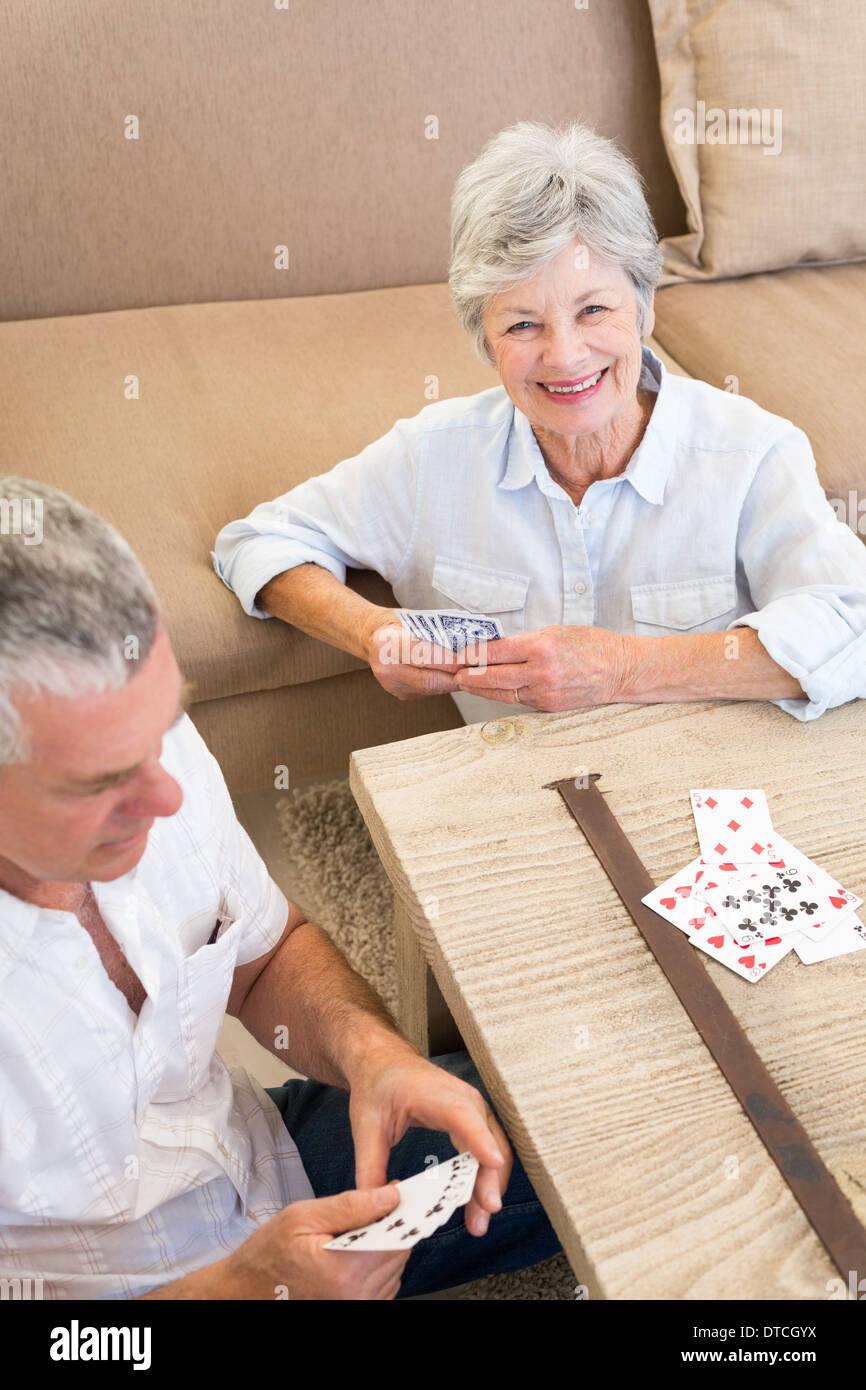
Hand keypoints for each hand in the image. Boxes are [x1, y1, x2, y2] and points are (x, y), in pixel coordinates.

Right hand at [222, 1185, 410, 1299]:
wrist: (247, 1290)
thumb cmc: (269, 1253)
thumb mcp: (303, 1216)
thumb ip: (351, 1206)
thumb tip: (390, 1195)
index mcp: (344, 1270)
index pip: (397, 1237)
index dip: (399, 1211)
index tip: (397, 1193)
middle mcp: (355, 1296)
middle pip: (399, 1253)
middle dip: (390, 1227)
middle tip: (371, 1208)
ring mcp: (357, 1308)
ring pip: (395, 1269)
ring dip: (385, 1247)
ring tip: (354, 1235)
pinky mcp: (356, 1311)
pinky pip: (385, 1285)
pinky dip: (377, 1266)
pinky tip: (355, 1254)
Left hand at [348, 1047, 511, 1238]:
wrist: (384, 1063)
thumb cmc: (377, 1088)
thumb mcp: (366, 1127)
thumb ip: (370, 1168)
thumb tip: (377, 1206)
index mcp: (435, 1095)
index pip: (463, 1116)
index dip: (479, 1139)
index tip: (493, 1162)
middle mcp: (463, 1099)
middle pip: (486, 1140)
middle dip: (489, 1179)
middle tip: (484, 1214)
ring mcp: (473, 1109)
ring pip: (493, 1149)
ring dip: (489, 1185)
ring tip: (477, 1222)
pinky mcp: (473, 1120)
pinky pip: (487, 1150)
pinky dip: (484, 1177)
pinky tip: (475, 1204)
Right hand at [364, 612, 463, 700]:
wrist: (373, 637)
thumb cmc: (399, 624)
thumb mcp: (416, 618)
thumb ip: (437, 632)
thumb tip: (468, 643)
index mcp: (387, 643)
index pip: (422, 655)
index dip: (449, 659)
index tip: (471, 658)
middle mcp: (385, 667)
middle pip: (428, 678)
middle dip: (456, 675)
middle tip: (478, 669)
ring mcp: (391, 684)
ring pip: (430, 688)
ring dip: (453, 681)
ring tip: (473, 673)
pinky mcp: (401, 694)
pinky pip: (428, 691)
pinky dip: (445, 683)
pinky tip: (457, 675)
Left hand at [453, 625, 633, 711]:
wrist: (619, 670)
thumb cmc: (590, 645)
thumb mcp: (555, 632)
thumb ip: (524, 641)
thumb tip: (496, 648)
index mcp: (542, 647)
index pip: (497, 652)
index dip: (474, 654)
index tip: (462, 654)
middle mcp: (541, 672)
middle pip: (493, 678)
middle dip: (470, 676)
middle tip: (456, 673)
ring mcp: (545, 692)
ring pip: (502, 693)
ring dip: (481, 689)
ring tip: (467, 683)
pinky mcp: (548, 706)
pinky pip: (519, 700)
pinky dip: (503, 694)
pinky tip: (492, 689)